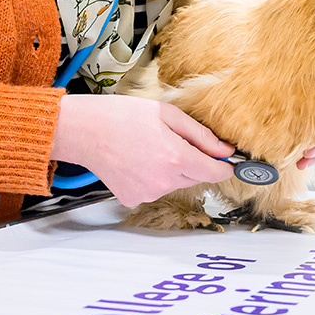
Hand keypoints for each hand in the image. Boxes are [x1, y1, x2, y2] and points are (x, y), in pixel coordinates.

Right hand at [49, 94, 233, 206]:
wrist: (85, 131)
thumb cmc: (122, 116)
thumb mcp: (167, 114)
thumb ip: (201, 135)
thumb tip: (225, 150)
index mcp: (176, 158)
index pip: (216, 172)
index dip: (225, 165)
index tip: (229, 161)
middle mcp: (164, 181)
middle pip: (196, 177)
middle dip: (193, 162)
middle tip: (172, 141)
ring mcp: (148, 194)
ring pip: (175, 184)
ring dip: (172, 170)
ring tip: (149, 149)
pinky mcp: (134, 200)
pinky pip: (155, 190)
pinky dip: (152, 178)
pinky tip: (137, 161)